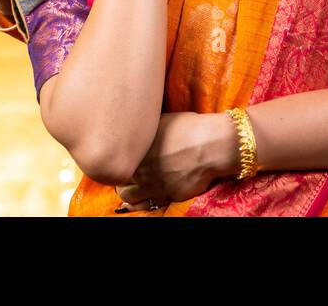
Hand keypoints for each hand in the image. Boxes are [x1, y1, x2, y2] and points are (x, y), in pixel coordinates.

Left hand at [113, 112, 236, 211]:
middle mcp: (141, 169)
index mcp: (137, 150)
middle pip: (118, 179)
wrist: (211, 146)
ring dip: (128, 191)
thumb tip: (137, 131)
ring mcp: (153, 185)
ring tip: (133, 186)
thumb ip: (145, 132)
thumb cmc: (190, 127)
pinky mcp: (168, 196)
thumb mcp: (161, 121)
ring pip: (128, 196)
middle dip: (120, 177)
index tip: (121, 158)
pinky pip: (147, 206)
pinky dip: (140, 204)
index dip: (118, 160)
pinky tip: (140, 200)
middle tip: (126, 173)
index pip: (115, 161)